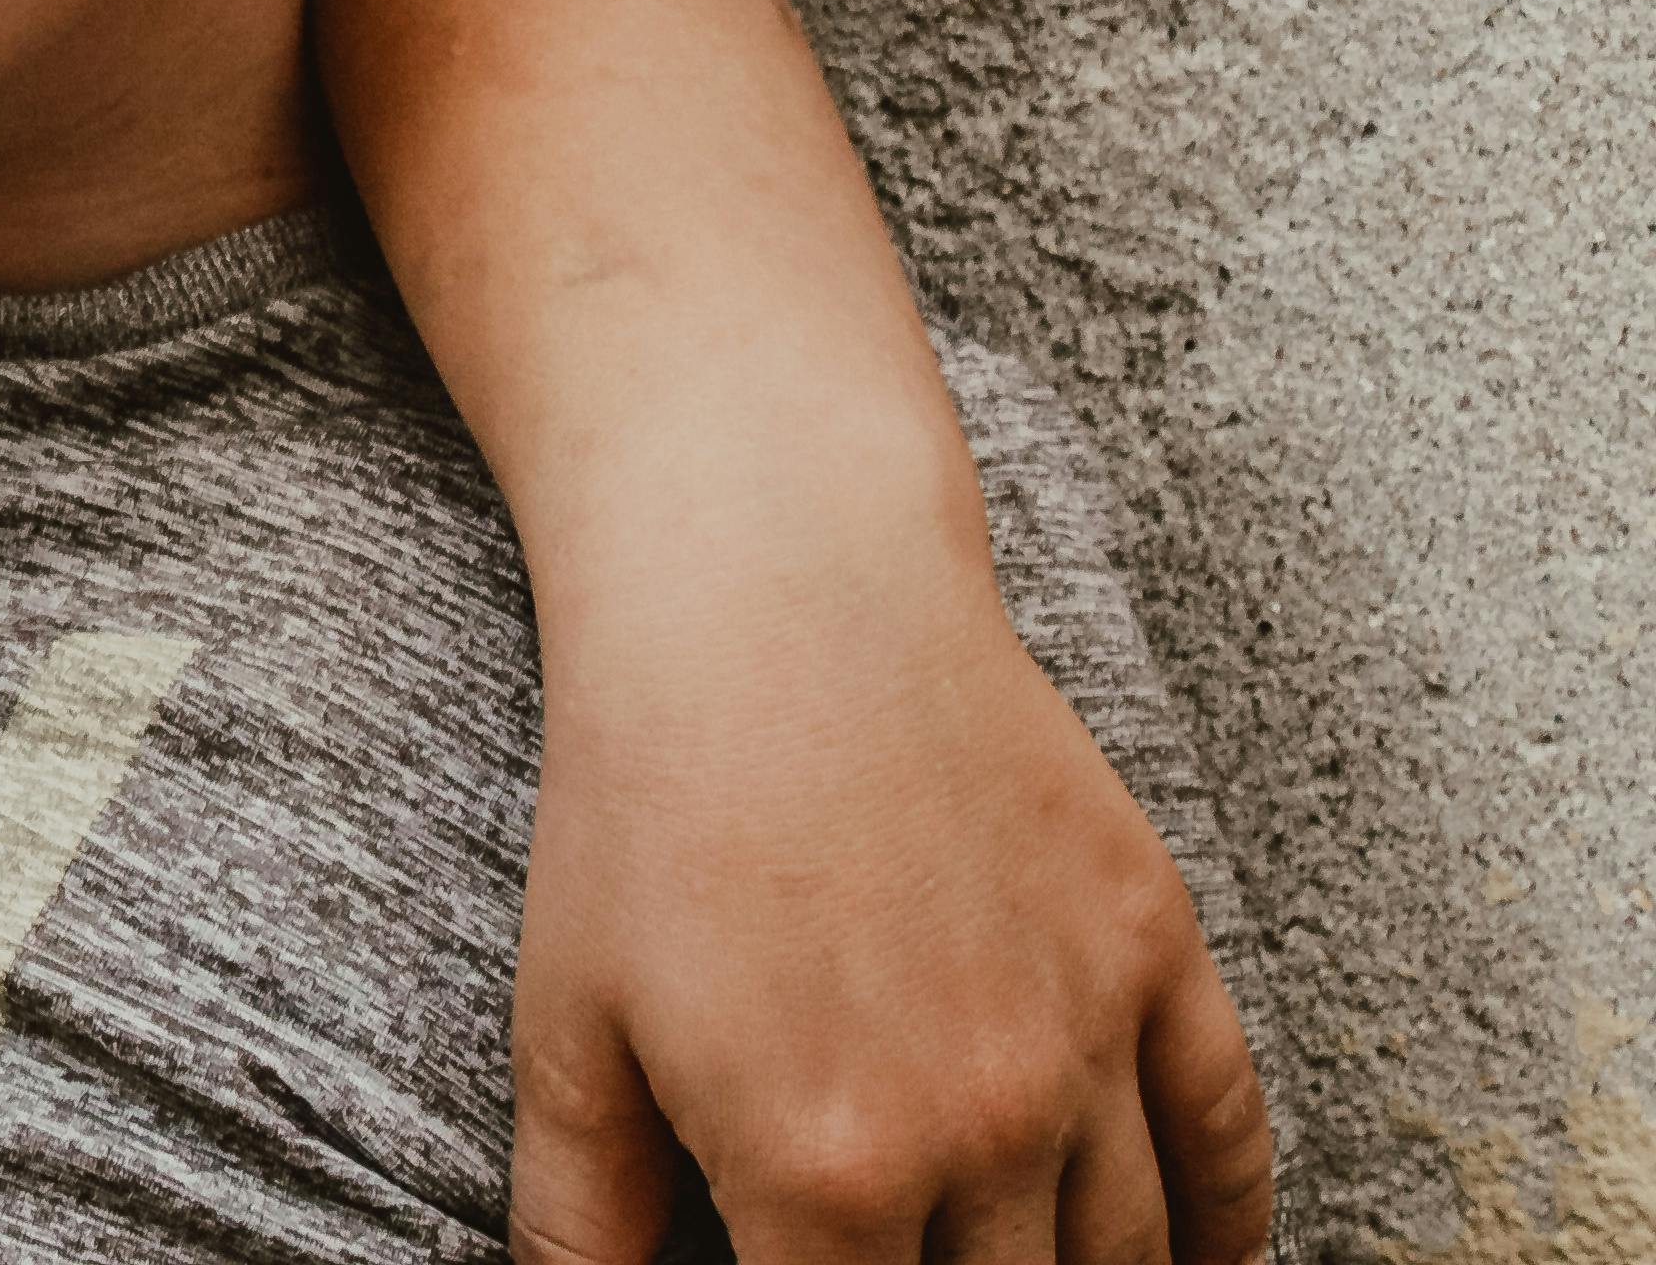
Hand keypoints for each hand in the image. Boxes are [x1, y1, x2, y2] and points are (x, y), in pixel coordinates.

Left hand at [513, 521, 1272, 1264]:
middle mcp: (980, 1127)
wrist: (769, 594)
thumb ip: (580, 1214)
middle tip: (909, 1259)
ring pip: (1126, 1258)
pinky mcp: (1153, 945)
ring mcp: (1085, 1036)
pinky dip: (1229, 1229)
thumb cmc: (641, 801)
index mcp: (824, 1169)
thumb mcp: (564, 1022)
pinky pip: (1227, 1137)